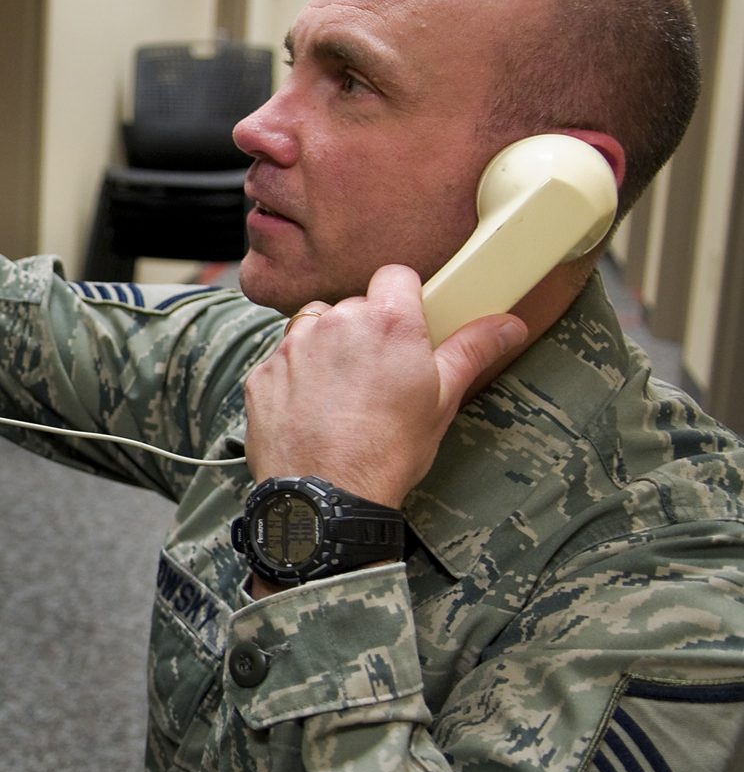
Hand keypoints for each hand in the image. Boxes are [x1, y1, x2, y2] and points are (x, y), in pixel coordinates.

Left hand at [244, 264, 526, 515]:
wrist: (327, 496)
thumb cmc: (390, 450)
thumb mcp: (443, 399)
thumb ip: (473, 350)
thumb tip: (509, 324)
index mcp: (387, 321)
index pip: (395, 275)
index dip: (403, 297)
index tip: (407, 324)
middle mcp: (335, 322)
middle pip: (353, 306)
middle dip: (365, 331)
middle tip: (378, 375)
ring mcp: (292, 346)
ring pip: (313, 328)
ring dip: (326, 348)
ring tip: (343, 394)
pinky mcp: (262, 373)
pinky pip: (281, 362)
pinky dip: (294, 379)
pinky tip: (311, 411)